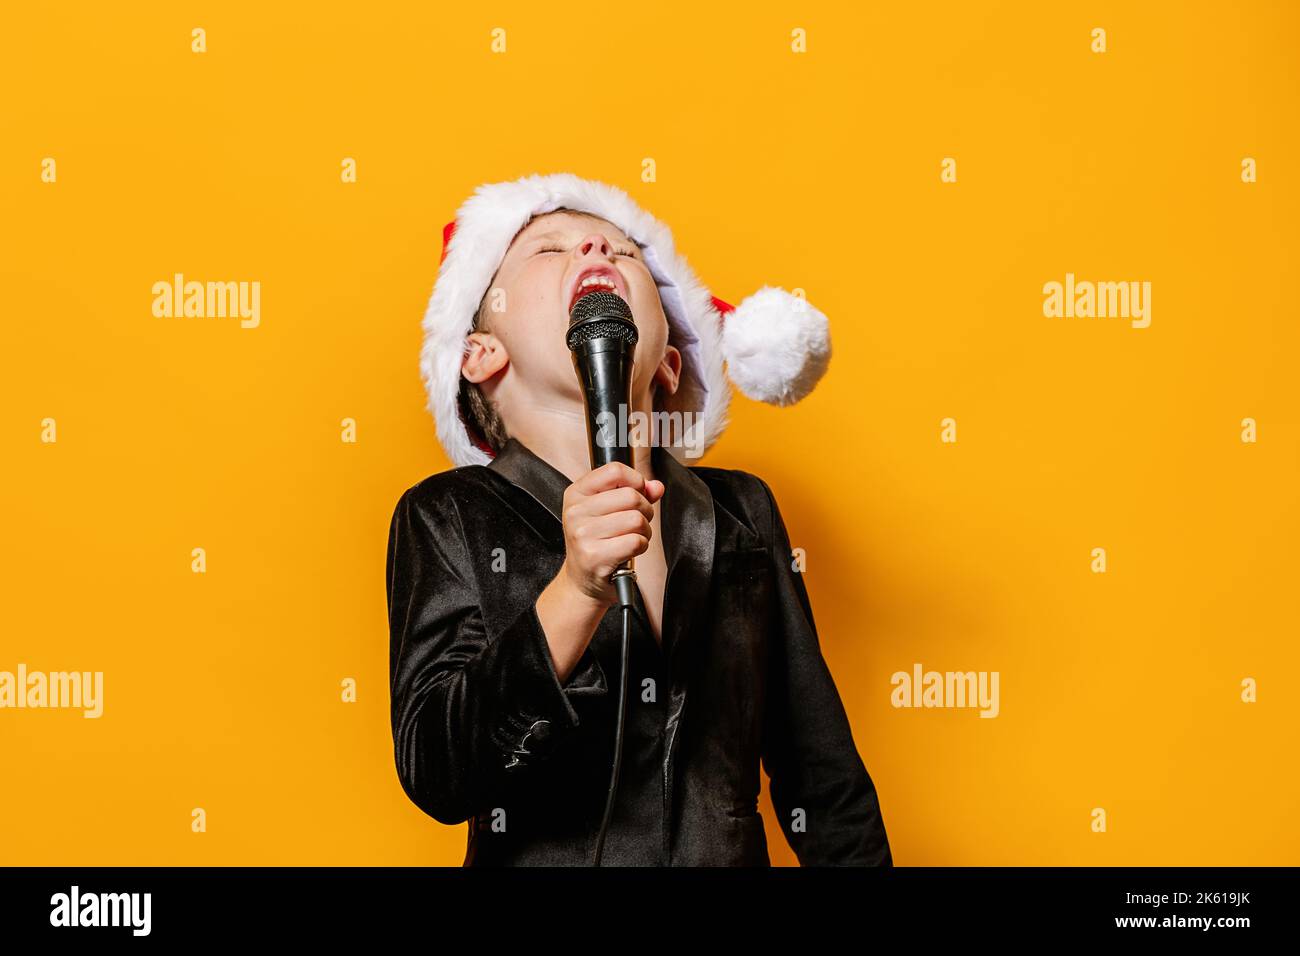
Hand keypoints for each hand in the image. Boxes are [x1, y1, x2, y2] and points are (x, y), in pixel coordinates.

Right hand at [557, 461, 664, 606]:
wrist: (582, 580)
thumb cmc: (596, 542)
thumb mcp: (608, 511)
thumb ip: (635, 493)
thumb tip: (656, 487)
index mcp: (576, 494)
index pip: (614, 470)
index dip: (636, 481)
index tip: (638, 493)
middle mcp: (575, 512)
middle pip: (631, 496)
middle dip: (645, 510)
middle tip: (637, 522)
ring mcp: (582, 534)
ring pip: (636, 519)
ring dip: (644, 531)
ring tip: (632, 537)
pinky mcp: (594, 556)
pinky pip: (635, 541)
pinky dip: (641, 546)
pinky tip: (630, 550)